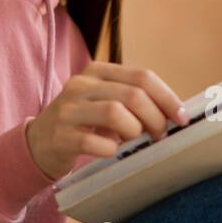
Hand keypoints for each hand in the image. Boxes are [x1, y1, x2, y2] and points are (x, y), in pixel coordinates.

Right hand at [25, 61, 188, 180]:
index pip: (142, 76)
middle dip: (155, 118)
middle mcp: (81, 84)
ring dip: (134, 131)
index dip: (168, 97)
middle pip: (133, 95)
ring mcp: (68, 109)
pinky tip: (110, 151)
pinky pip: (96, 142)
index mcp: (98, 71)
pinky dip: (111, 149)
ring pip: (116, 112)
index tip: (183, 118)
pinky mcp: (60, 135)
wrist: (39, 143)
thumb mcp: (106, 102)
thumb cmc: (84, 123)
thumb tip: (177, 113)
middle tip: (160, 136)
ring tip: (132, 141)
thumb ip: (136, 102)